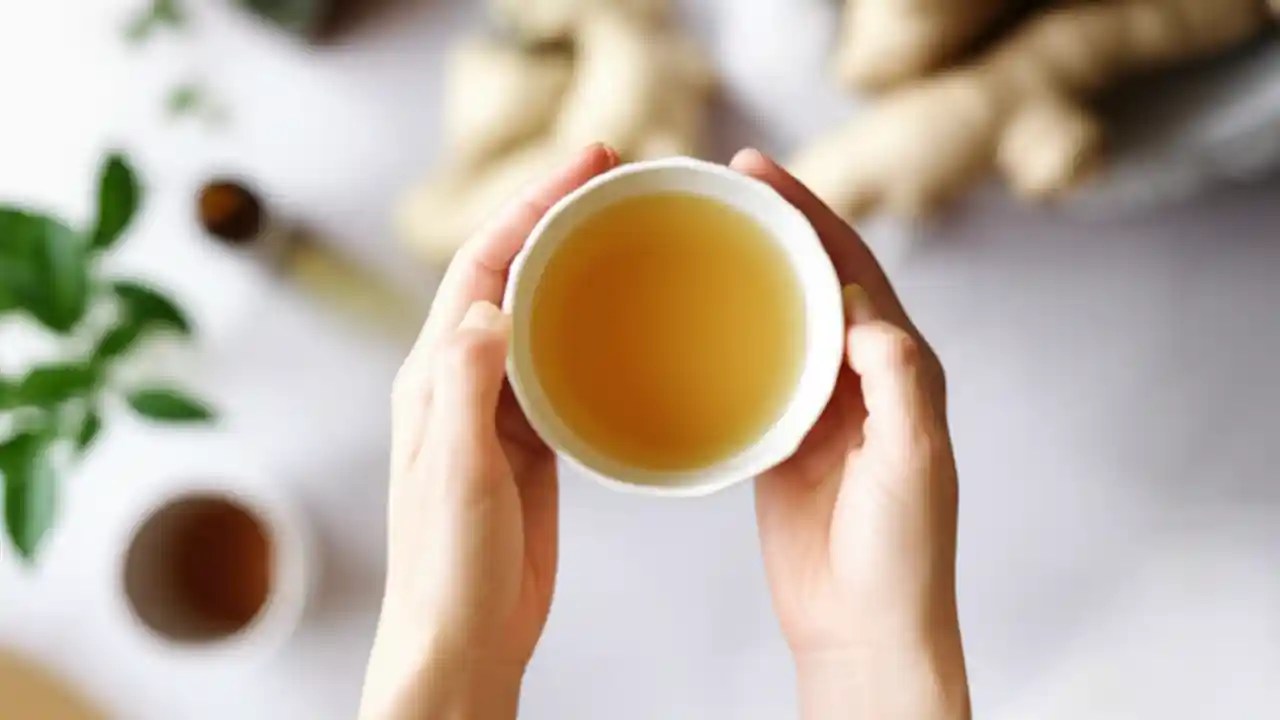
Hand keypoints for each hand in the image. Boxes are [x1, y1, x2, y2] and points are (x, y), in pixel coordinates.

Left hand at [361, 145, 619, 719]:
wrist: (463, 639)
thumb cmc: (448, 570)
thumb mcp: (456, 473)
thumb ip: (468, 389)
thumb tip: (492, 308)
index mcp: (434, 377)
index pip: (480, 268)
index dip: (527, 208)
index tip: (581, 167)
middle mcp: (459, 382)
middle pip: (508, 275)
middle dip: (553, 219)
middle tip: (611, 179)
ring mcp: (494, 411)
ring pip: (534, 315)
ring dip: (571, 267)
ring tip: (620, 230)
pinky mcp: (527, 443)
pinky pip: (556, 367)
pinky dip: (585, 331)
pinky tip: (617, 326)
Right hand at [731, 150, 968, 718]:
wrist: (862, 628)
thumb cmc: (902, 553)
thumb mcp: (913, 457)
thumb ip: (895, 377)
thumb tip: (862, 305)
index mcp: (903, 367)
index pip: (856, 268)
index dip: (813, 214)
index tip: (765, 173)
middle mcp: (863, 377)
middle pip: (815, 280)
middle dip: (777, 227)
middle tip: (726, 184)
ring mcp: (818, 408)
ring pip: (782, 319)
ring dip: (751, 275)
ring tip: (706, 234)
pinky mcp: (780, 441)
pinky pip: (754, 373)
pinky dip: (729, 339)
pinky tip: (696, 321)